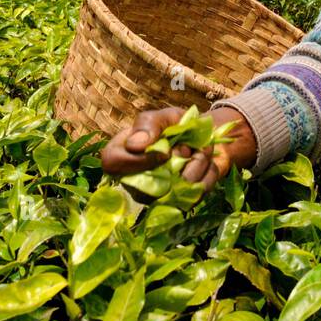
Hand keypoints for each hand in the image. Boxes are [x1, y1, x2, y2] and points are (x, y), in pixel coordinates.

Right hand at [100, 106, 256, 197]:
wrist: (206, 137)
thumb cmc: (177, 126)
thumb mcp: (164, 117)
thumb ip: (148, 124)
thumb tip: (134, 145)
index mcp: (122, 153)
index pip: (112, 163)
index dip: (138, 160)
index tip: (164, 151)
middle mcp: (134, 180)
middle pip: (145, 185)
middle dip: (177, 161)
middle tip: (186, 146)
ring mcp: (155, 196)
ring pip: (175, 191)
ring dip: (196, 164)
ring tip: (200, 150)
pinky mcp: (178, 203)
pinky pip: (195, 194)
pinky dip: (207, 173)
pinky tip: (205, 162)